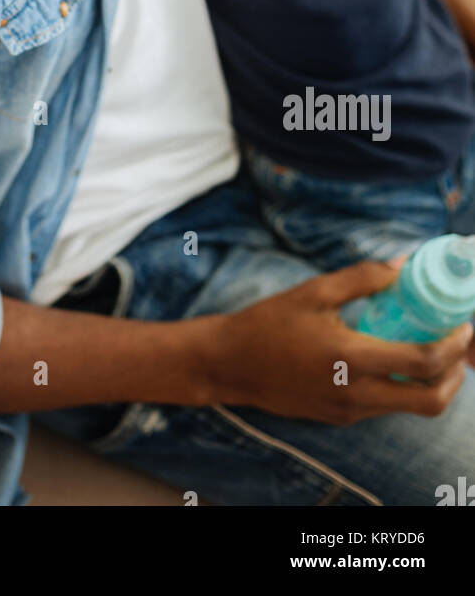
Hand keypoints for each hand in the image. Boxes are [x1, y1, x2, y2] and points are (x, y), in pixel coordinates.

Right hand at [191, 260, 472, 422]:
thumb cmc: (269, 323)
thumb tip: (402, 264)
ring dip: (430, 383)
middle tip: (458, 346)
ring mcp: (349, 411)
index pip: (423, 362)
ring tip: (429, 347)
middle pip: (429, 402)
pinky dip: (401, 386)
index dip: (453, 346)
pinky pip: (384, 407)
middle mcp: (355, 394)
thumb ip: (362, 278)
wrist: (231, 365)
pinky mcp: (340, 418)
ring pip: (408, 407)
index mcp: (350, 358)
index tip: (463, 325)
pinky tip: (391, 358)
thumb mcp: (314, 291)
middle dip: (455, 376)